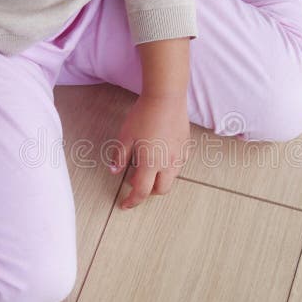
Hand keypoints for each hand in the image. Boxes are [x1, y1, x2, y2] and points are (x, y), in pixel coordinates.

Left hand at [110, 93, 190, 208]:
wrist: (166, 97)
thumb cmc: (144, 115)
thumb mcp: (125, 136)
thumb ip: (120, 157)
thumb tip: (115, 170)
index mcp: (150, 163)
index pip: (141, 191)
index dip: (132, 201)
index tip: (124, 204)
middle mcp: (168, 163)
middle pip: (160, 189)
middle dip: (148, 191)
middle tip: (135, 182)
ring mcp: (179, 155)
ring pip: (171, 178)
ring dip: (159, 179)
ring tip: (147, 166)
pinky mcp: (186, 147)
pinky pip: (178, 165)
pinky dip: (168, 167)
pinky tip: (160, 154)